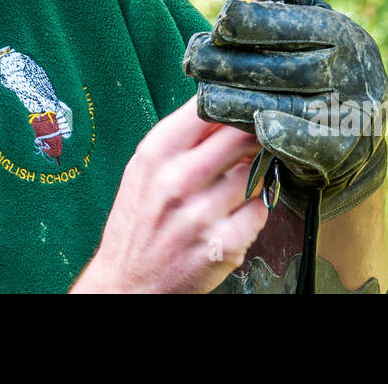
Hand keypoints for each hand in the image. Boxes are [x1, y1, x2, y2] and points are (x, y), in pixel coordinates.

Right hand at [71, 97, 269, 292]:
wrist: (127, 284)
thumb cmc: (137, 222)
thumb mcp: (144, 170)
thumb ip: (181, 140)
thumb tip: (225, 109)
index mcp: (156, 154)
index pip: (207, 109)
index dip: (231, 104)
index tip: (243, 106)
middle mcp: (178, 180)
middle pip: (242, 137)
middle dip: (253, 137)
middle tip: (254, 142)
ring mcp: (203, 214)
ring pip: (256, 174)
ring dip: (255, 176)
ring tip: (235, 186)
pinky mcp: (224, 245)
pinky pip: (260, 211)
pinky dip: (254, 210)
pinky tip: (234, 215)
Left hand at [183, 0, 387, 222]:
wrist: (353, 139)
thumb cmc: (320, 69)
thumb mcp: (310, 31)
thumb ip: (289, 5)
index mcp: (344, 33)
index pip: (296, 24)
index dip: (254, 24)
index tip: (218, 25)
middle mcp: (353, 70)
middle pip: (285, 66)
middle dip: (233, 63)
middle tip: (192, 60)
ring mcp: (352, 112)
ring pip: (289, 104)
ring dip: (240, 101)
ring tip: (204, 97)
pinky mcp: (346, 151)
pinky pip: (313, 144)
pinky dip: (287, 135)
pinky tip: (258, 125)